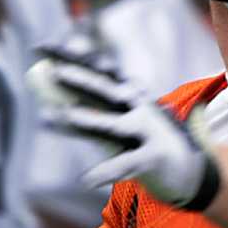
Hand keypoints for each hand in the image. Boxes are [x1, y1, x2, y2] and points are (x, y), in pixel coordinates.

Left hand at [27, 43, 219, 209]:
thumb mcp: (115, 122)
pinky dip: (105, 172)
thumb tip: (47, 97)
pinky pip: (124, 164)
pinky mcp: (151, 157)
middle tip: (56, 73)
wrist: (186, 169)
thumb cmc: (141, 142)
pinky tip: (87, 180)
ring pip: (114, 124)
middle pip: (105, 89)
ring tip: (66, 116)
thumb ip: (85, 110)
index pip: (95, 70)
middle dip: (81, 79)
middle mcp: (137, 106)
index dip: (70, 57)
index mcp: (126, 93)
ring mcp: (147, 130)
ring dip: (90, 119)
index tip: (41, 47)